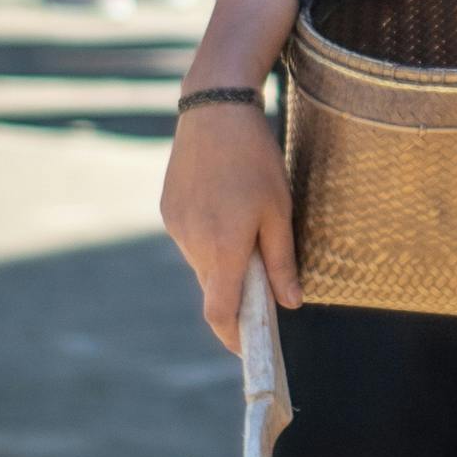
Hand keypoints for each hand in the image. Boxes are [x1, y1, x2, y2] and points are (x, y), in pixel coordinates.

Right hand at [163, 0, 303, 352]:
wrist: (214, 109)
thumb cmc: (255, 158)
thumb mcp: (279, 210)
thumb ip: (282, 261)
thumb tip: (289, 303)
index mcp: (221, 248)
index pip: (219, 313)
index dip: (234, 337)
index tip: (250, 348)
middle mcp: (191, 242)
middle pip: (212, 288)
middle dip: (236, 293)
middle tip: (265, 285)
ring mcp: (175, 226)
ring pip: (202, 263)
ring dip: (224, 261)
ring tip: (248, 227)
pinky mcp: (168, 209)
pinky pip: (191, 239)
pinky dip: (211, 239)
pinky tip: (228, 208)